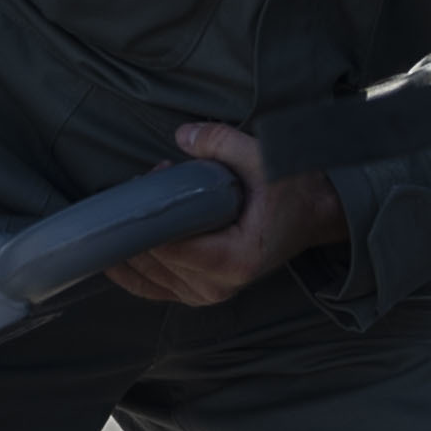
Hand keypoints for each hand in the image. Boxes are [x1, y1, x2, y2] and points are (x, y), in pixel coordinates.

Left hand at [102, 120, 353, 307]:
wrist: (316, 215)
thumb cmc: (293, 191)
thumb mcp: (264, 158)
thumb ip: (222, 143)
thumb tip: (182, 136)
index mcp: (235, 260)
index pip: (171, 247)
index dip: (147, 217)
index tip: (142, 184)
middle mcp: (219, 287)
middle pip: (154, 262)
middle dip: (138, 224)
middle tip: (142, 184)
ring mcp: (208, 294)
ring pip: (147, 278)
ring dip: (131, 242)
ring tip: (138, 202)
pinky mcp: (201, 292)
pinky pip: (153, 288)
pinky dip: (132, 269)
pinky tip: (114, 249)